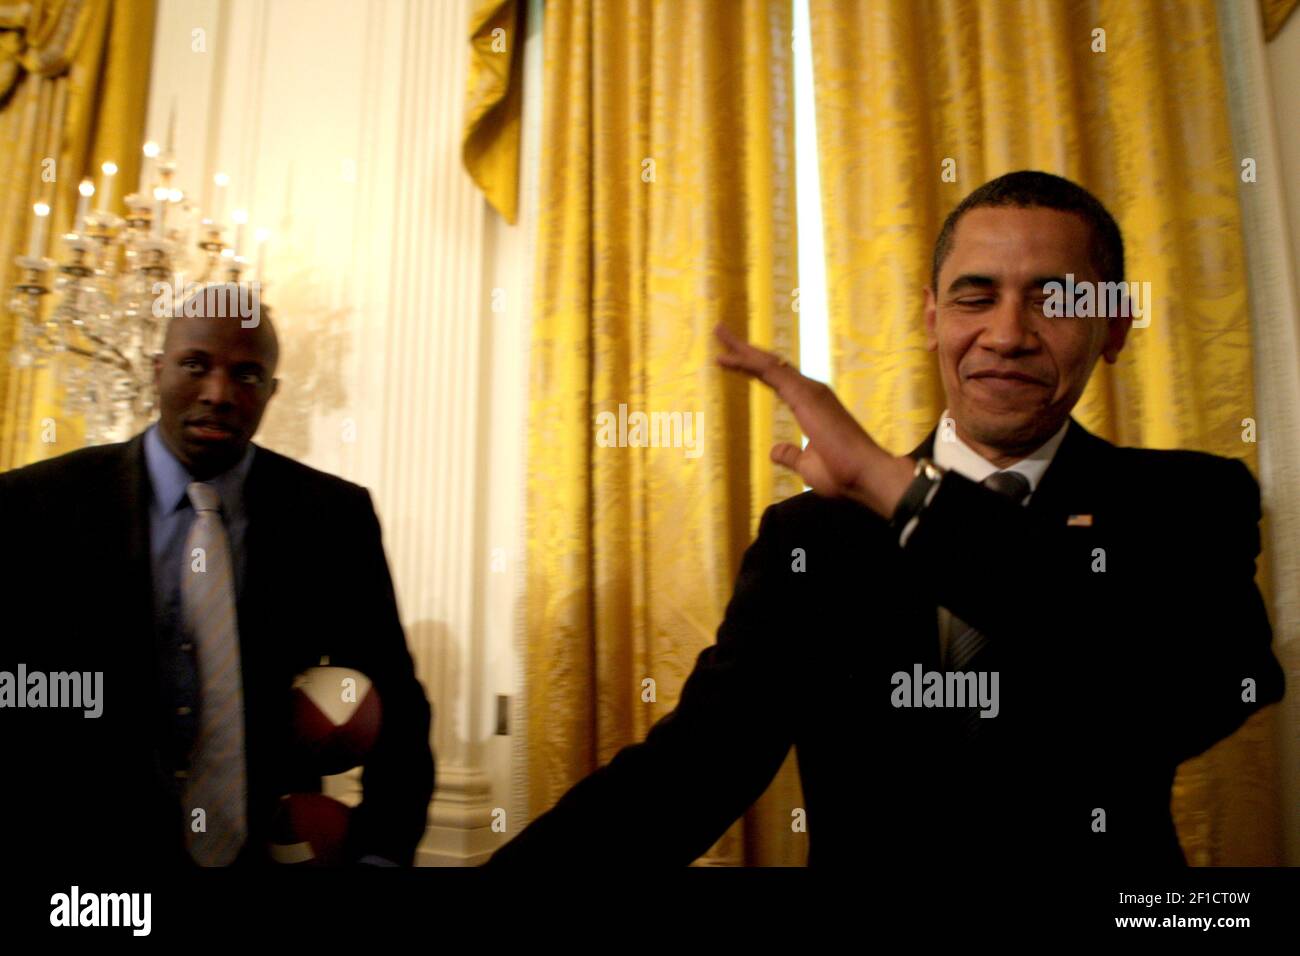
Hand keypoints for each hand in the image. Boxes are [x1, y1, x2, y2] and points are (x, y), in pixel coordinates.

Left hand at [714, 323, 914, 516]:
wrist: (866, 476)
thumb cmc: (843, 474)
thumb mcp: (807, 466)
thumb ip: (790, 455)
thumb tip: (775, 450)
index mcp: (810, 404)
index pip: (775, 378)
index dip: (752, 367)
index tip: (728, 359)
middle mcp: (810, 391)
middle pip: (770, 364)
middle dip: (744, 349)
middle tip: (720, 333)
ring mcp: (809, 390)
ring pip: (768, 363)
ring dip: (742, 350)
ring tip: (720, 334)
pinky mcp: (806, 396)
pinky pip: (771, 373)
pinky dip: (749, 362)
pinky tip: (729, 357)